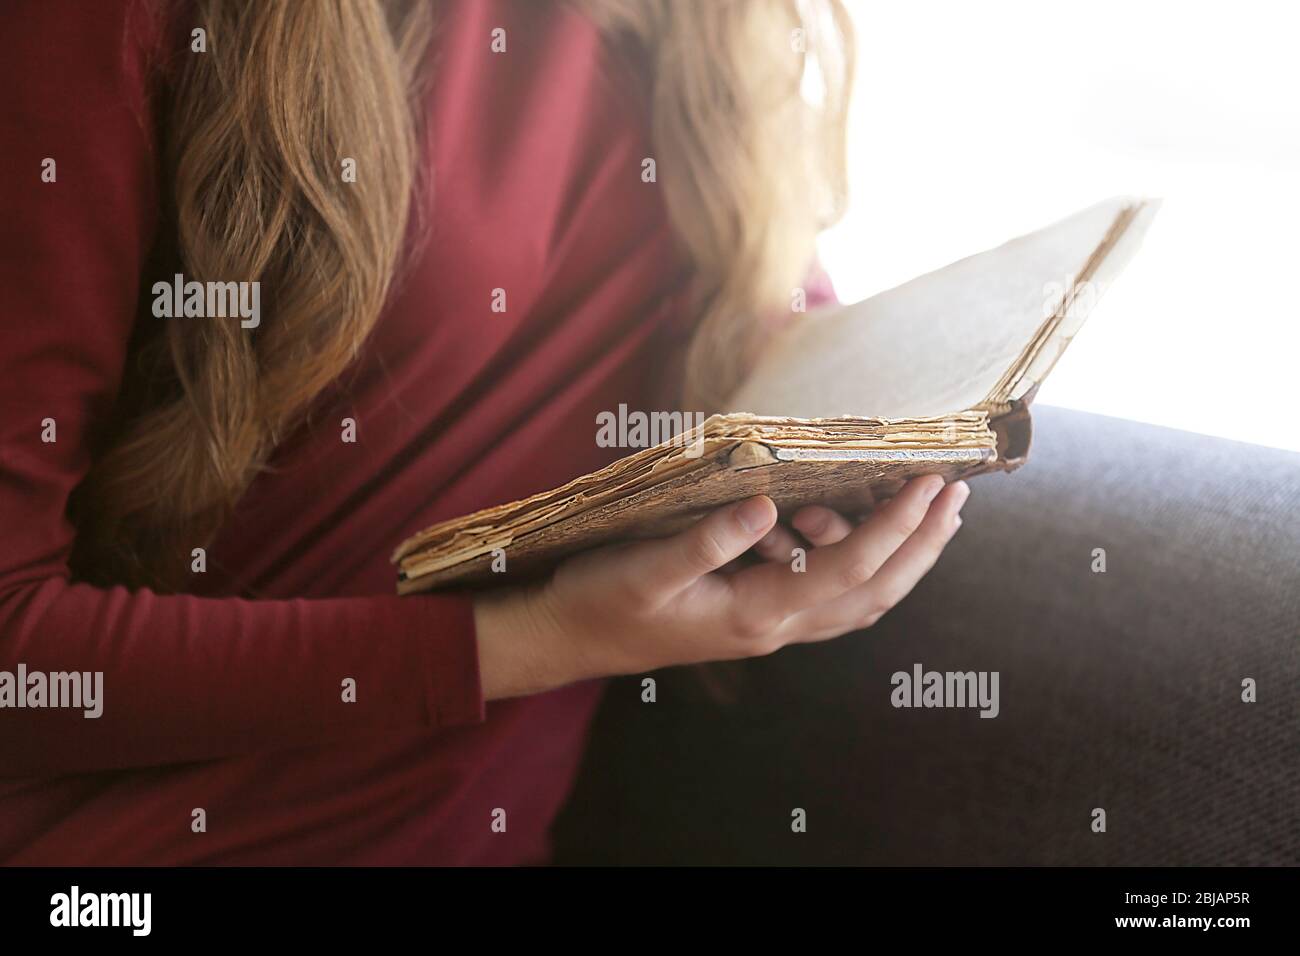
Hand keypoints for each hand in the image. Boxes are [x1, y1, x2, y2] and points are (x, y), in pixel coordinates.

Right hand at [473, 475, 968, 699]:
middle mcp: (775, 628)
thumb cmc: (603, 599)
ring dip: (904, 560)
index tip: (929, 483)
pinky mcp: (757, 618)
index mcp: (756, 614)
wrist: (571, 637)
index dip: (895, 526)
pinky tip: (869, 541)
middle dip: (921, 545)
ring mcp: (770, 628)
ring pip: (860, 602)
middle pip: (874, 593)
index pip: (848, 568)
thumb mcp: (647, 566)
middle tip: (955, 495)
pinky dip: (868, 571)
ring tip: (932, 514)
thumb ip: (708, 539)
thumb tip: (767, 506)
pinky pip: (833, 600)